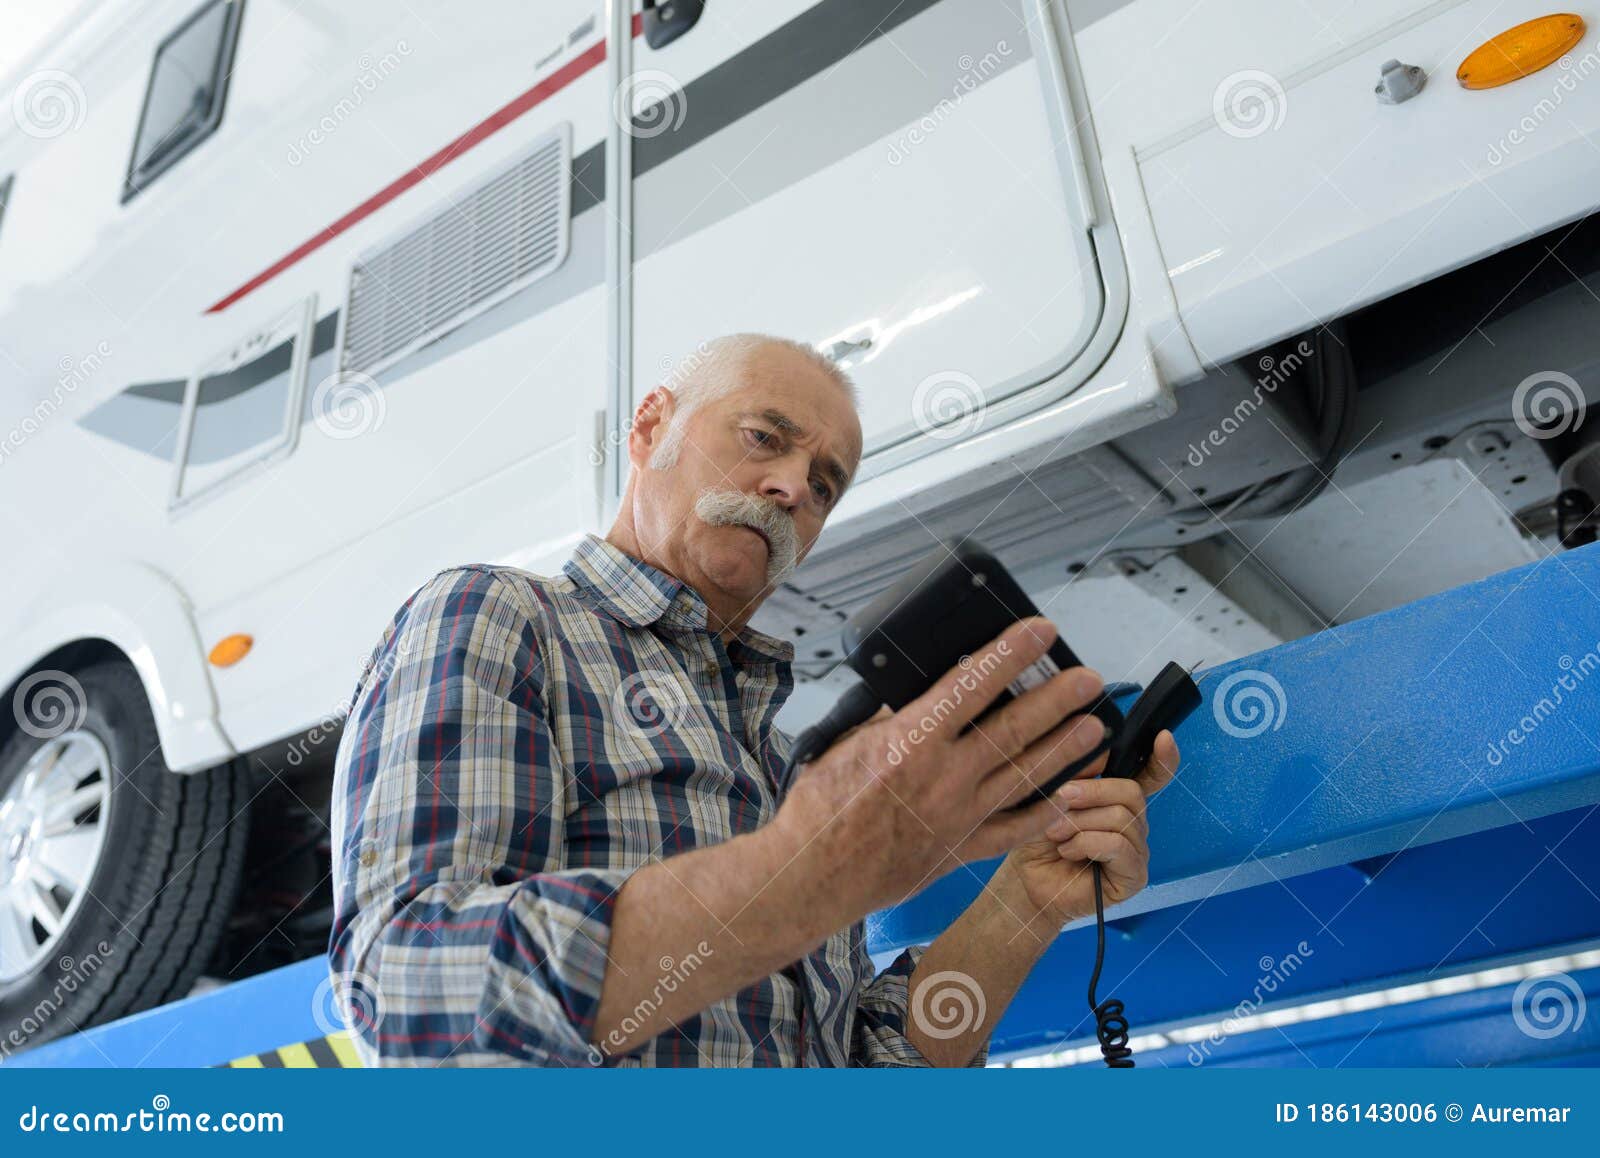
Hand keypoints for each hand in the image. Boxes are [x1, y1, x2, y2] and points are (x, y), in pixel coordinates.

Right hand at [775, 617, 1111, 917]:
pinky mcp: (960, 849)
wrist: (812, 876)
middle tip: (1090, 680)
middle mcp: (944, 776)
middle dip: (1058, 700)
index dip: (1011, 654)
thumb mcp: (846, 742)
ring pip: (1025, 776)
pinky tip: (1069, 798)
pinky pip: (1013, 831)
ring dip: (1064, 749)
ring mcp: (958, 816)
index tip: (1041, 632)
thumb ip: (891, 718)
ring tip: (1095, 728)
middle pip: (1014, 729)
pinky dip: (1044, 815)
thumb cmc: (820, 809)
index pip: (973, 685)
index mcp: (912, 740)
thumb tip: (924, 695)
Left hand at [999, 730, 1178, 928]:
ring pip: (1122, 818)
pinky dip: (1086, 844)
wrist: (1023, 880)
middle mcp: (1133, 822)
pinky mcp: (1134, 876)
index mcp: (1116, 799)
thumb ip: (1078, 773)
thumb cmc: (1035, 838)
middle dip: (1092, 792)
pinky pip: (1119, 846)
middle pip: (1131, 791)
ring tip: (1054, 833)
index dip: (1162, 758)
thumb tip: (1099, 746)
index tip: (1164, 738)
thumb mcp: (1050, 797)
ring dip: (1080, 822)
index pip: (1150, 776)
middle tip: (1059, 799)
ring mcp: (1136, 850)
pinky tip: (1067, 851)